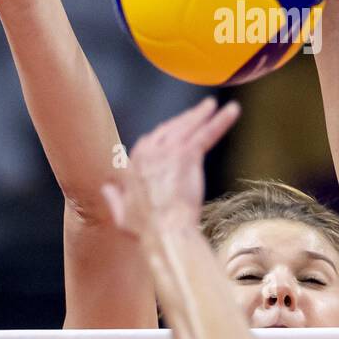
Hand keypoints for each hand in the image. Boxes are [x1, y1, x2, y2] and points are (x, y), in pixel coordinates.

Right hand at [101, 98, 240, 241]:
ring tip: (214, 104)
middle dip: (184, 119)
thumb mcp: (122, 213)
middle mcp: (148, 152)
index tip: (174, 129)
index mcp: (133, 164)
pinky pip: (207, 133)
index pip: (150, 141)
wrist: (164, 233)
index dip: (164, 134)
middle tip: (199, 111)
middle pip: (169, 129)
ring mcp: (168, 152)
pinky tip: (232, 110)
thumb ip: (114, 197)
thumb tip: (106, 187)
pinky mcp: (187, 155)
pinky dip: (221, 121)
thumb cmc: (144, 230)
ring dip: (202, 114)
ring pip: (188, 127)